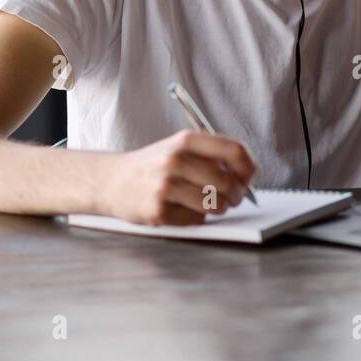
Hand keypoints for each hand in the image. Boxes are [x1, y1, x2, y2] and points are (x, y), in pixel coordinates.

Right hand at [99, 130, 256, 225]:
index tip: (248, 178)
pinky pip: (195, 219)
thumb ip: (210, 154)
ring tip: (211, 204)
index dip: (248, 167)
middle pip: (227, 181)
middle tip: (234, 198)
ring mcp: (165, 186)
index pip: (234, 150)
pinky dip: (197, 218)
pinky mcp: (158, 210)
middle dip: (237, 194)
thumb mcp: (179, 147)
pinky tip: (185, 209)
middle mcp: (175, 160)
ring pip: (214, 203)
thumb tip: (246, 174)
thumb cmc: (154, 166)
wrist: (111, 181)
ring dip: (219, 208)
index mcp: (186, 140)